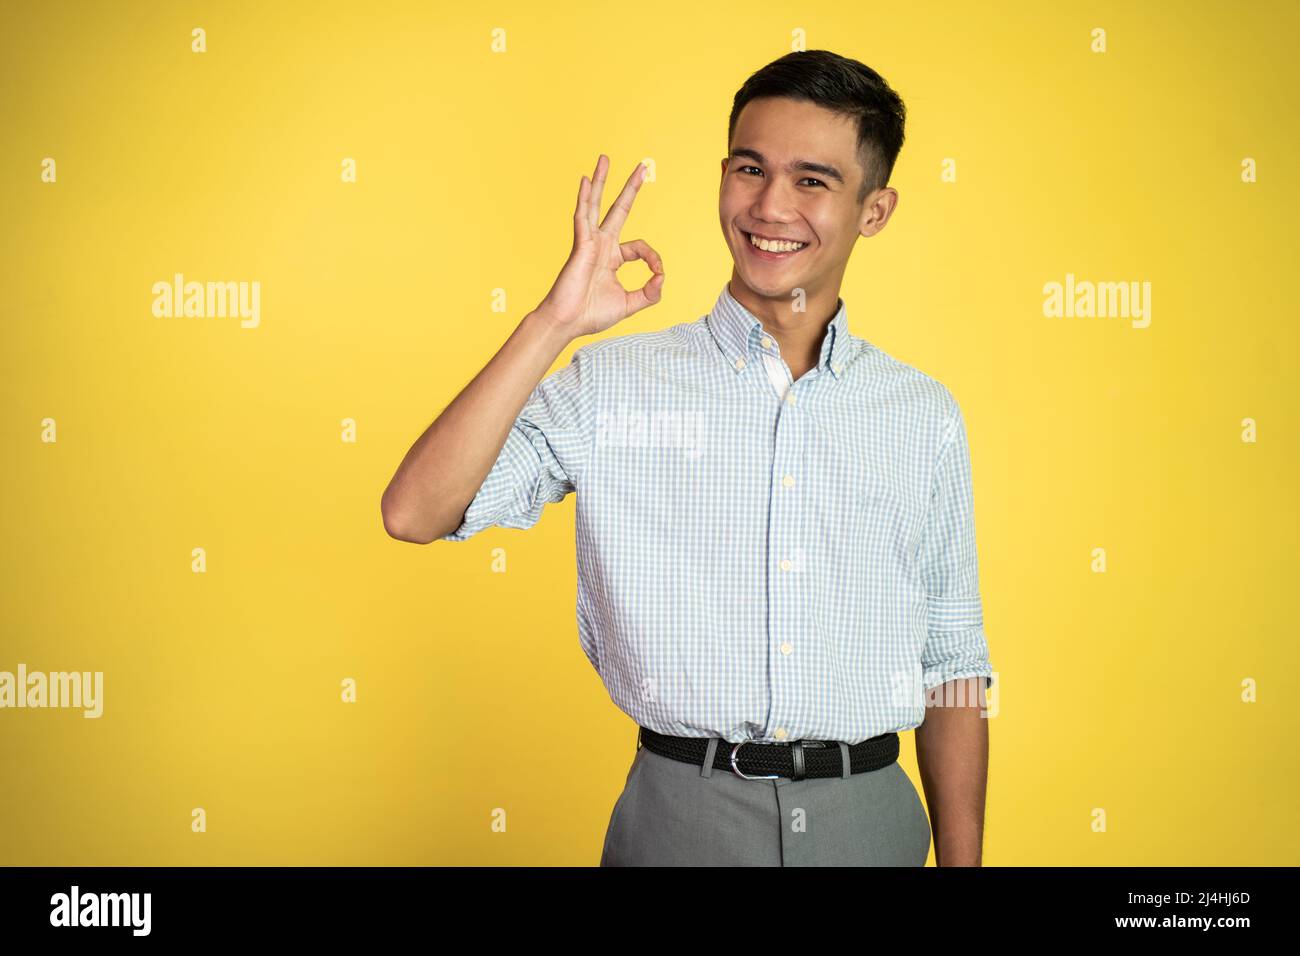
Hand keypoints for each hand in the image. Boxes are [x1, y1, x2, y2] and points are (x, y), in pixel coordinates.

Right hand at [535, 154, 664, 337]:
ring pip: (596, 205)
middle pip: (619, 209)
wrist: (568, 322)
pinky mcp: (580, 246)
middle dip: (630, 188)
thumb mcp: (630, 304)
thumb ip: (650, 293)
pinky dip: (584, 199)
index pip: (640, 247)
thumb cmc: (591, 314)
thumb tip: (662, 277)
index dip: (654, 258)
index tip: (658, 273)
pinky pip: (582, 217)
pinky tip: (586, 180)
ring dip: (602, 181)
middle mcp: (602, 245)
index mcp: (613, 257)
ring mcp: (590, 243)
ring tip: (605, 159)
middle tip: (643, 167)